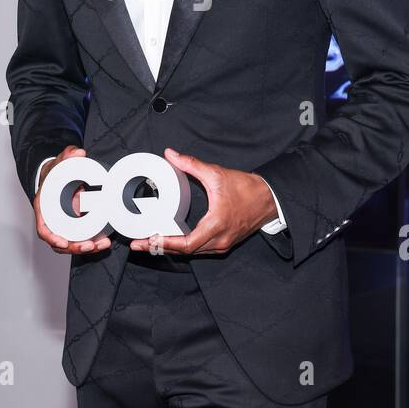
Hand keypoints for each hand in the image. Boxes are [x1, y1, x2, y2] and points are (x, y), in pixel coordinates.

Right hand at [33, 145, 113, 255]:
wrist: (60, 176)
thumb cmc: (55, 173)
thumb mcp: (60, 161)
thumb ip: (68, 155)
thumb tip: (78, 152)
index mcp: (44, 208)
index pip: (43, 229)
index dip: (52, 237)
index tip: (63, 242)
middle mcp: (54, 220)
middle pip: (60, 241)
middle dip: (75, 247)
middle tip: (90, 246)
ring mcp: (65, 224)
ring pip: (72, 243)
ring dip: (87, 247)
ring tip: (102, 245)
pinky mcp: (76, 225)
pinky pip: (83, 237)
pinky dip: (93, 242)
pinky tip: (105, 241)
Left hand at [131, 148, 277, 256]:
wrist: (270, 198)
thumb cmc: (247, 188)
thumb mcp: (216, 174)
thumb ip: (191, 165)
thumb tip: (171, 155)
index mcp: (216, 225)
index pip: (185, 244)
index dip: (164, 243)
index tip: (146, 240)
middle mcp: (219, 240)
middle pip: (184, 252)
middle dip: (160, 248)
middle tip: (138, 243)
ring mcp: (223, 244)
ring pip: (192, 252)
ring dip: (171, 248)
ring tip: (151, 241)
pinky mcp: (225, 243)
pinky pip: (201, 249)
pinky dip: (185, 246)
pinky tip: (172, 240)